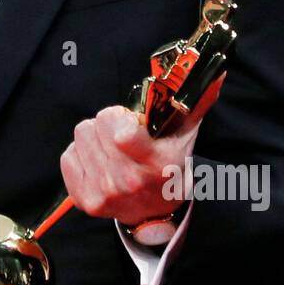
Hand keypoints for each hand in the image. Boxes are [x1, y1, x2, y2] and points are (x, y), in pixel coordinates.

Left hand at [59, 74, 225, 228]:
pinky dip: (82, 155)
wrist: (156, 213)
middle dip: (106, 125)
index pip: (117, 130)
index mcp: (154, 164)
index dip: (118, 118)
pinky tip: (100, 162)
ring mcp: (103, 194)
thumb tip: (216, 71)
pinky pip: (67, 157)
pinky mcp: (85, 201)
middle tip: (122, 137)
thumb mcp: (186, 136)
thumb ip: (197, 101)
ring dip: (94, 138)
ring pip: (80, 138)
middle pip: (91, 126)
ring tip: (113, 149)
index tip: (130, 123)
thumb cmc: (170, 168)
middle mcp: (127, 182)